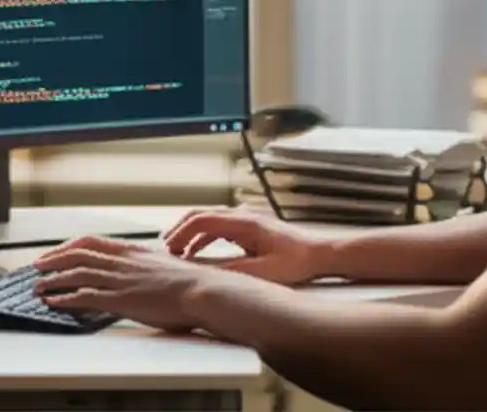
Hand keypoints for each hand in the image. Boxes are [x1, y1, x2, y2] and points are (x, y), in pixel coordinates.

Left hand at [32, 236, 217, 332]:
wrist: (202, 290)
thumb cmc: (190, 283)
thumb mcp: (162, 266)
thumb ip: (144, 267)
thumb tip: (137, 273)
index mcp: (131, 251)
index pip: (90, 242)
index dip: (68, 246)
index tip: (55, 251)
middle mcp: (121, 261)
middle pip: (77, 254)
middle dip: (53, 260)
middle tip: (37, 266)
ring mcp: (119, 279)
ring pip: (76, 274)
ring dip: (53, 280)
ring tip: (38, 286)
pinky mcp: (121, 299)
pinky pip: (85, 296)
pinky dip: (65, 298)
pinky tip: (54, 302)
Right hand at [163, 208, 327, 285]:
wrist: (320, 254)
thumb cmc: (297, 262)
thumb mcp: (263, 272)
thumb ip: (233, 270)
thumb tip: (204, 272)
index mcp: (244, 223)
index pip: (202, 220)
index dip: (181, 233)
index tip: (169, 248)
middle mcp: (243, 216)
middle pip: (200, 214)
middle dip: (179, 230)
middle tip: (165, 248)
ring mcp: (246, 220)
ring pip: (208, 220)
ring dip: (190, 234)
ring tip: (176, 252)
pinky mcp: (249, 227)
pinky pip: (218, 227)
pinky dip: (202, 237)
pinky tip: (196, 252)